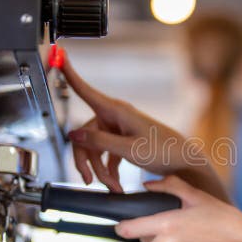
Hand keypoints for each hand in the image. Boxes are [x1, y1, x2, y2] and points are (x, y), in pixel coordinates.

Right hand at [61, 58, 195, 191]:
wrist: (183, 162)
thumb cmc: (163, 151)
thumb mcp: (129, 149)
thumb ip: (99, 142)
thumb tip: (73, 135)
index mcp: (116, 111)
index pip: (86, 90)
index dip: (69, 73)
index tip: (58, 55)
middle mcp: (115, 117)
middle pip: (84, 135)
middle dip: (86, 160)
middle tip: (89, 180)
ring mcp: (118, 129)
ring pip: (94, 148)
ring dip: (99, 170)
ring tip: (112, 186)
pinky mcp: (122, 141)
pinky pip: (106, 155)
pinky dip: (108, 171)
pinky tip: (115, 184)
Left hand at [115, 175, 241, 241]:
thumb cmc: (225, 219)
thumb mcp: (198, 196)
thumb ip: (170, 186)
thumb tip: (148, 184)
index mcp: (167, 225)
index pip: (130, 229)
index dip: (124, 226)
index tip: (122, 224)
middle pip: (146, 240)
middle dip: (156, 233)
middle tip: (178, 225)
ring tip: (192, 239)